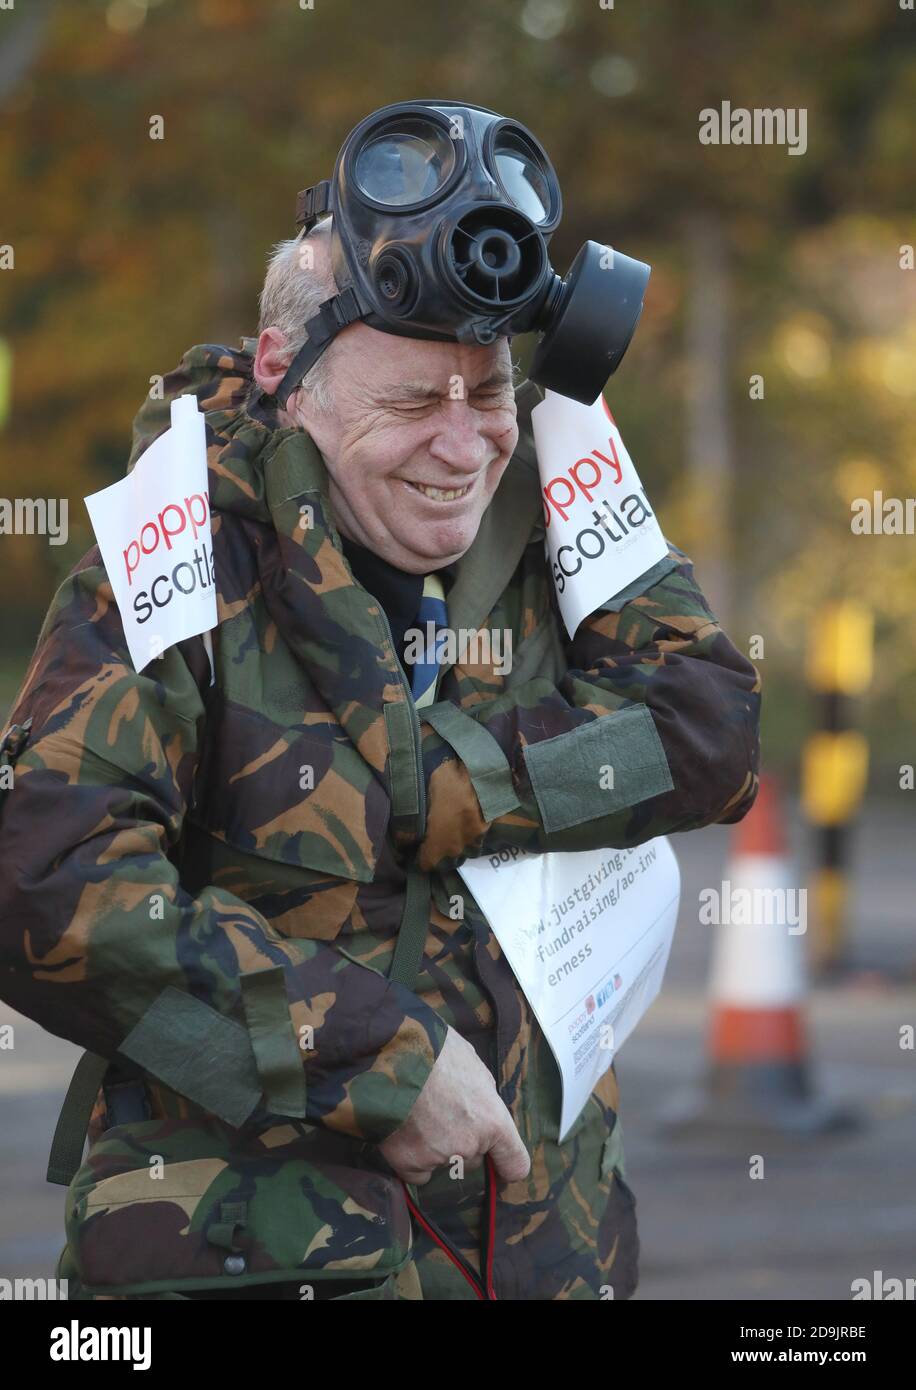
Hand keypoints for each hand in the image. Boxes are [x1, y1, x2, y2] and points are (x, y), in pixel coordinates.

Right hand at [379, 1026, 530, 1185]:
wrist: (391, 1056)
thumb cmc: (435, 1051)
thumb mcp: (472, 1064)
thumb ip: (482, 1093)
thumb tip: (482, 1103)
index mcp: (493, 1121)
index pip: (515, 1163)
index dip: (507, 1165)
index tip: (501, 1166)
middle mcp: (470, 1146)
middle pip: (472, 1159)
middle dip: (461, 1143)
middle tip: (441, 1114)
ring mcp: (439, 1158)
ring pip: (444, 1163)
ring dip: (435, 1148)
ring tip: (418, 1114)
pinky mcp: (409, 1164)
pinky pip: (418, 1173)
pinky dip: (412, 1159)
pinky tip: (403, 1133)